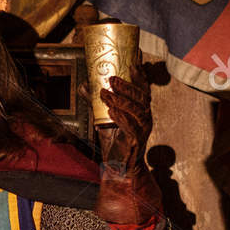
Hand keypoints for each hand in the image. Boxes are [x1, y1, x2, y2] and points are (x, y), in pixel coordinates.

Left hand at [94, 64, 161, 223]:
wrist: (118, 167)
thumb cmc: (114, 140)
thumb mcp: (104, 117)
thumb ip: (96, 102)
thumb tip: (84, 85)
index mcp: (141, 110)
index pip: (144, 89)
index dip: (140, 75)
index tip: (133, 62)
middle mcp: (145, 118)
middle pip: (141, 98)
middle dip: (126, 86)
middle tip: (111, 78)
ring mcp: (142, 130)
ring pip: (137, 111)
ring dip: (121, 100)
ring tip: (105, 94)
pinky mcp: (136, 142)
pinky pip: (131, 127)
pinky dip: (121, 117)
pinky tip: (111, 111)